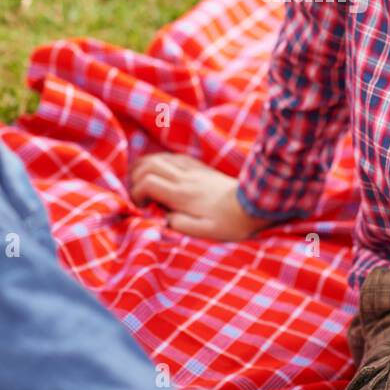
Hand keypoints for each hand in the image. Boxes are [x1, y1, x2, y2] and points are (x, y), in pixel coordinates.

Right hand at [129, 152, 271, 240]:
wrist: (255, 205)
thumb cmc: (230, 223)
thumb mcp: (204, 232)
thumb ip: (179, 225)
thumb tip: (161, 218)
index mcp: (183, 194)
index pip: (148, 182)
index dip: (136, 192)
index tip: (139, 206)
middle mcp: (186, 177)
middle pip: (150, 164)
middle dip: (135, 176)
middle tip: (134, 192)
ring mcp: (194, 170)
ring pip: (161, 157)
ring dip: (145, 166)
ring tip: (141, 181)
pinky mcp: (201, 168)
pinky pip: (175, 157)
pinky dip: (161, 162)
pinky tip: (161, 171)